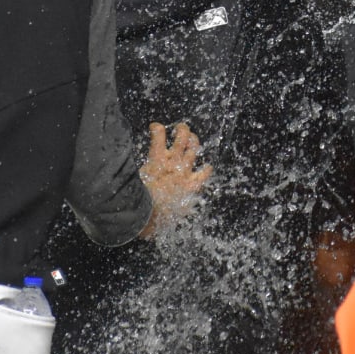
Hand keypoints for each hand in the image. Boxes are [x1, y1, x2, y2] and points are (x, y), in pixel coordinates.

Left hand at [139, 122, 212, 237]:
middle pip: (194, 149)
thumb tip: (168, 227)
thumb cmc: (159, 220)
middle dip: (193, 141)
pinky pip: (158, 139)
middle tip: (187, 137)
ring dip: (181, 131)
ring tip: (178, 127)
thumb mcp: (172, 217)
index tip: (203, 166)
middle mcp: (184, 172)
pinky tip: (154, 126)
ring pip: (182, 139)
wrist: (149, 217)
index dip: (205, 167)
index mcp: (191, 187)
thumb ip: (174, 215)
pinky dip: (156, 130)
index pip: (205, 172)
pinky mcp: (157, 159)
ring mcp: (172, 163)